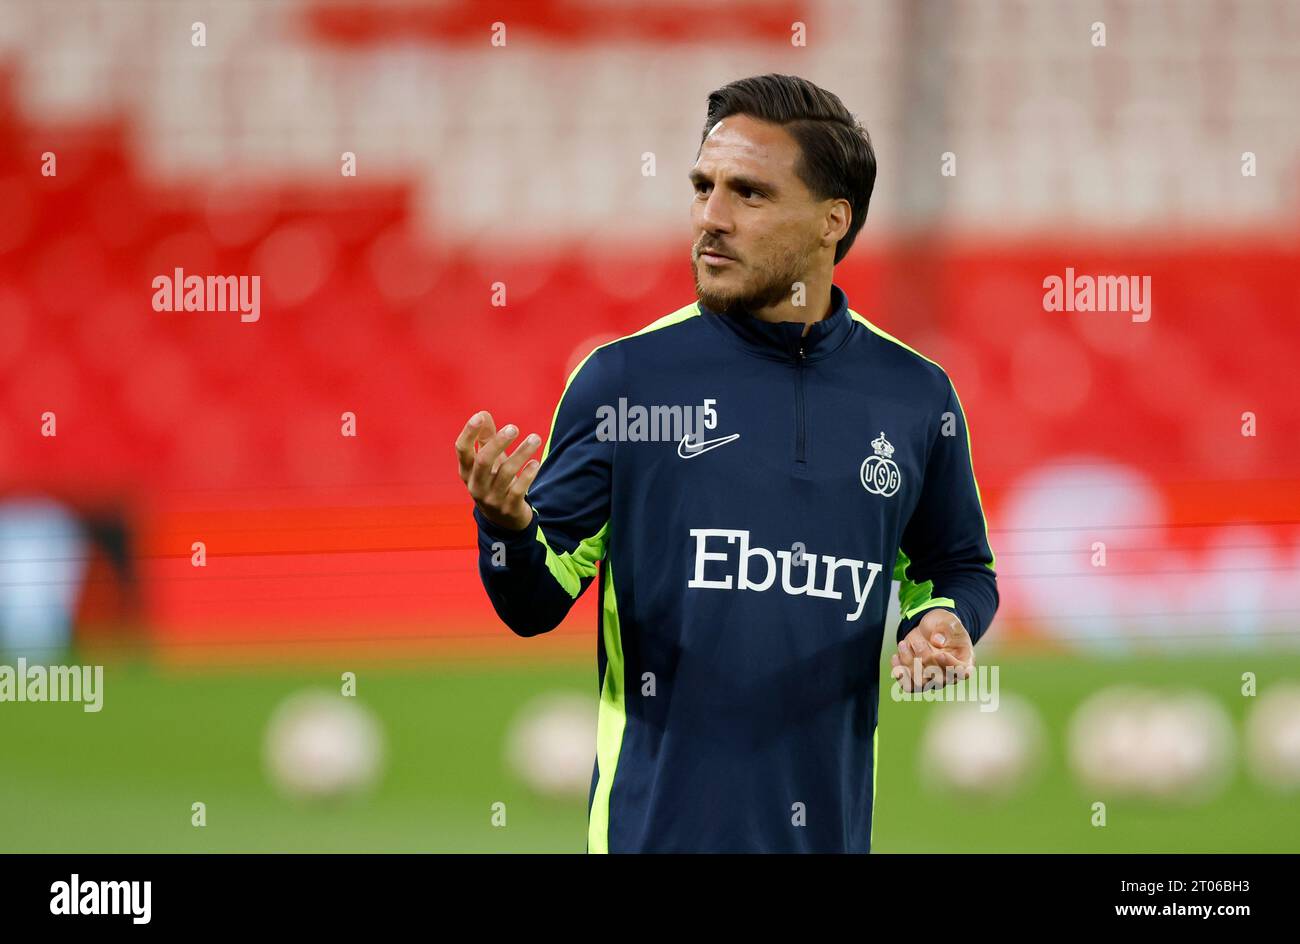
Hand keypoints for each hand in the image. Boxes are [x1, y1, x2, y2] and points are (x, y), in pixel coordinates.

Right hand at [455, 411, 540, 530]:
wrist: (504, 520)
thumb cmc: (494, 482)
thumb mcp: (488, 462)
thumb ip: (485, 439)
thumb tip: (483, 414)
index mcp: (467, 472)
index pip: (462, 450)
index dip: (469, 432)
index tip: (480, 416)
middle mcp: (476, 486)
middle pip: (483, 460)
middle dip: (498, 442)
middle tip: (514, 428)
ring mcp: (492, 498)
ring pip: (505, 473)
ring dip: (521, 453)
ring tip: (535, 438)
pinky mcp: (509, 508)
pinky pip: (518, 489)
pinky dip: (527, 474)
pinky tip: (536, 462)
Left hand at [890, 609, 973, 692]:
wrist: (929, 628)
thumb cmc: (944, 626)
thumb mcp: (948, 620)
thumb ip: (946, 629)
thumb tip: (937, 642)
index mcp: (964, 661)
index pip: (961, 672)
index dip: (950, 666)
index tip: (939, 654)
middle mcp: (949, 675)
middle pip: (939, 680)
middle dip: (926, 659)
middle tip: (919, 642)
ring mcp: (933, 680)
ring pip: (920, 683)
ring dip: (909, 664)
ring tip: (903, 644)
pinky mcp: (917, 679)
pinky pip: (908, 686)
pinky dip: (900, 673)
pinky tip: (896, 656)